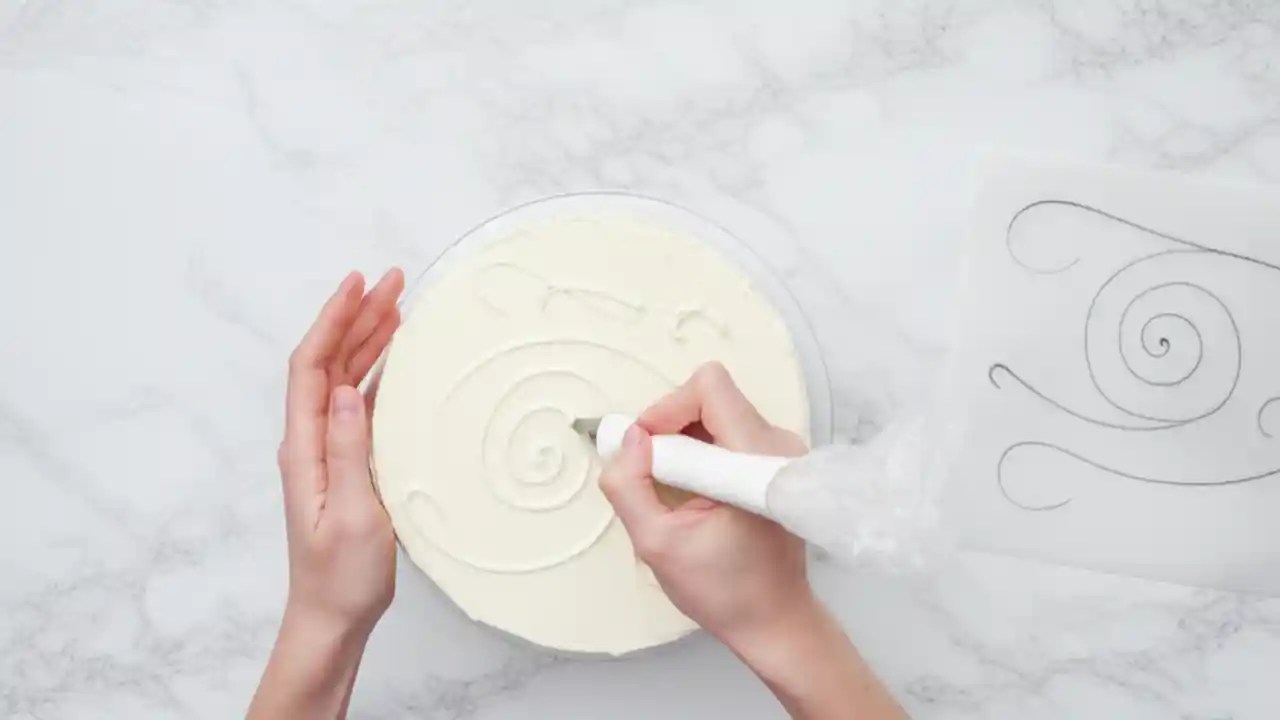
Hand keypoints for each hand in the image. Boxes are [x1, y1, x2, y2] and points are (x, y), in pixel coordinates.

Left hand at [278, 269, 403, 633]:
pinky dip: (379, 375)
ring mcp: (329, 452)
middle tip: (392, 282)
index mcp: (305, 448)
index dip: (333, 320)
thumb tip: (345, 391)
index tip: (359, 284)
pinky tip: (399, 363)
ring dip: (368, 341)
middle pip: (329, 362)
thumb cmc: (341, 576)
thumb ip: (347, 451)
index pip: (311, 366)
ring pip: (345, 379)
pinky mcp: (349, 465)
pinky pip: (361, 405)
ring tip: (399, 308)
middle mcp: (311, 442)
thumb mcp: (350, 513)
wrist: (333, 617)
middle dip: (357, 317)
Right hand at [600, 362, 905, 719]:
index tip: (647, 451)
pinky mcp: (777, 463)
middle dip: (672, 430)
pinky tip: (694, 495)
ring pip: (718, 415)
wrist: (774, 621)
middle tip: (654, 478)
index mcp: (757, 457)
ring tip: (675, 493)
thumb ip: (630, 485)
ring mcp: (782, 452)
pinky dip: (703, 454)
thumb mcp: (656, 544)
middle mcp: (778, 445)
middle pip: (712, 398)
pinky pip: (730, 434)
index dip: (667, 409)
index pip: (709, 387)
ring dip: (685, 444)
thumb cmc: (724, 590)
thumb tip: (628, 437)